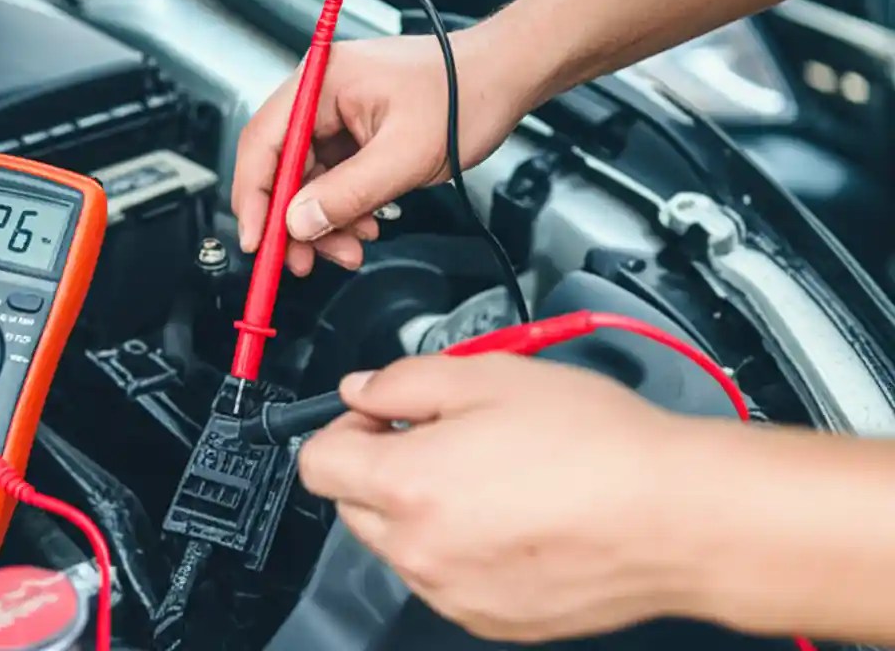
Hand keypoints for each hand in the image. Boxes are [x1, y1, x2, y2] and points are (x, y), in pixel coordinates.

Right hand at [232, 25, 538, 275]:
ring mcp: (337, 113)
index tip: (257, 242)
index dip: (254, 198)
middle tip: (302, 261)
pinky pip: (332, 177)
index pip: (262, 144)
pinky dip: (343, 208)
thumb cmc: (465, 93)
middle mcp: (321, 94)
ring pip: (306, 179)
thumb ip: (348, 192)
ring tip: (347, 248)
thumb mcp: (405, 154)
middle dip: (293, 220)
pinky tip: (363, 225)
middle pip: (280, 167)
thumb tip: (299, 223)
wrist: (505, 78)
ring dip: (322, 221)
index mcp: (322, 82)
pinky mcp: (354, 131)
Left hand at [298, 354, 716, 642]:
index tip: (379, 417)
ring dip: (422, 509)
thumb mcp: (490, 377)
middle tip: (444, 437)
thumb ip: (405, 382)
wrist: (678, 517)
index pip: (317, 463)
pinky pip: (444, 579)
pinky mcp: (489, 619)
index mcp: (409, 485)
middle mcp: (420, 551)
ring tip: (492, 476)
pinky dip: (460, 549)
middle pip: (353, 505)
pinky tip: (513, 517)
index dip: (344, 428)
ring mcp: (453, 593)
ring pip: (399, 544)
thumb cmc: (598, 446)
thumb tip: (361, 391)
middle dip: (382, 467)